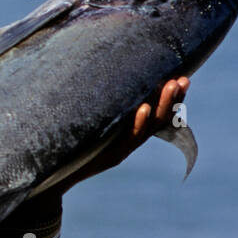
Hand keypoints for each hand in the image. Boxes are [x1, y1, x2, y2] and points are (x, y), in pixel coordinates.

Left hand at [45, 76, 190, 199]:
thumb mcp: (86, 120)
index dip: (172, 99)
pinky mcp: (108, 156)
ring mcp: (120, 149)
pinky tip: (142, 108)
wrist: (52, 175)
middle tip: (182, 79)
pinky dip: (135, 123)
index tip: (184, 79)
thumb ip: (97, 101)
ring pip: (147, 128)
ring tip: (169, 86)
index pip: (157, 113)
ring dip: (160, 106)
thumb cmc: (68, 143)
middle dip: (171, 99)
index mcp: (128, 133)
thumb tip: (97, 62)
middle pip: (157, 120)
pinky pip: (126, 139)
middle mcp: (128, 141)